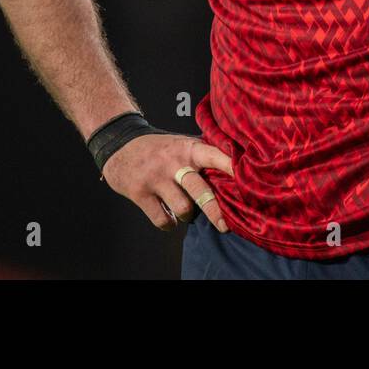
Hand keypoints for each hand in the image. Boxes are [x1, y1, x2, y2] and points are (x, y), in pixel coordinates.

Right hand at [101, 133, 234, 233]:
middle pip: (200, 190)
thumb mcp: (182, 143)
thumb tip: (237, 165)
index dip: (232, 168)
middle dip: (215, 210)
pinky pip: (162, 219)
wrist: (119, 144)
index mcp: (189, 148)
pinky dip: (169, 224)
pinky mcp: (140, 193)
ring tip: (187, 212)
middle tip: (226, 225)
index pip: (216, 157)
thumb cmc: (159, 148)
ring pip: (183, 208)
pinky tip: (170, 219)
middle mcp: (174, 163)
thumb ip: (204, 154)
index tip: (250, 181)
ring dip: (188, 215)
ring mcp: (156, 178)